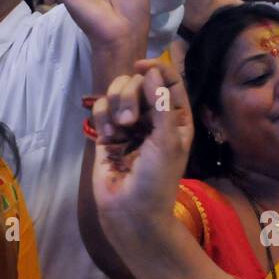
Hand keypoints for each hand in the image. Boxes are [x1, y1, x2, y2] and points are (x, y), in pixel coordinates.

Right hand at [89, 60, 194, 237]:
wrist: (131, 211)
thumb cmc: (157, 180)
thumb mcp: (167, 141)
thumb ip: (161, 103)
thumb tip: (152, 71)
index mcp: (176, 118)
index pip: (169, 80)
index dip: (156, 69)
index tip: (141, 68)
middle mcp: (154, 117)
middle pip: (139, 80)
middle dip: (130, 93)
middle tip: (130, 120)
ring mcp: (129, 125)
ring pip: (118, 91)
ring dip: (115, 104)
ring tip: (119, 130)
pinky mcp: (108, 133)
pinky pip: (102, 108)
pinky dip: (101, 118)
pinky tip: (107, 139)